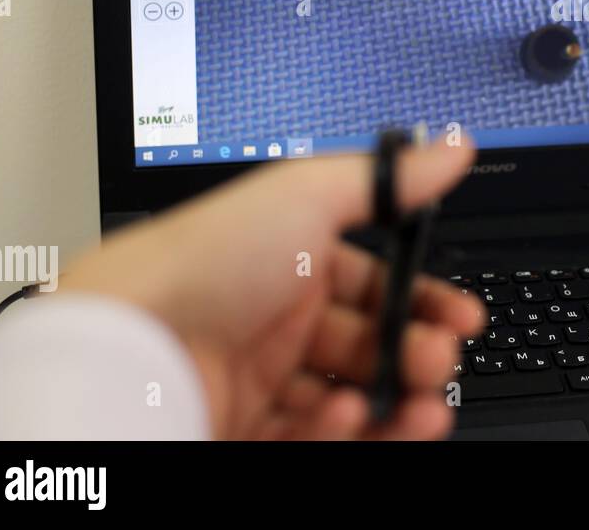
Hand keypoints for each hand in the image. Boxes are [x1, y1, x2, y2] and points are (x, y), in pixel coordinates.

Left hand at [62, 135, 484, 439]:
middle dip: (418, 350)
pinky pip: (315, 440)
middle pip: (369, 344)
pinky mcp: (247, 434)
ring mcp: (261, 383)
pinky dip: (348, 431)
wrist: (128, 350)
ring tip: (423, 405)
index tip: (460, 316)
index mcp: (290, 262)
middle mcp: (275, 321)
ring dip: (397, 400)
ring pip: (351, 397)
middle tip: (440, 357)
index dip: (423, 299)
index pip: (374, 284)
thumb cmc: (206, 263)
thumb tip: (451, 148)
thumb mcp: (306, 194)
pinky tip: (352, 414)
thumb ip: (388, 179)